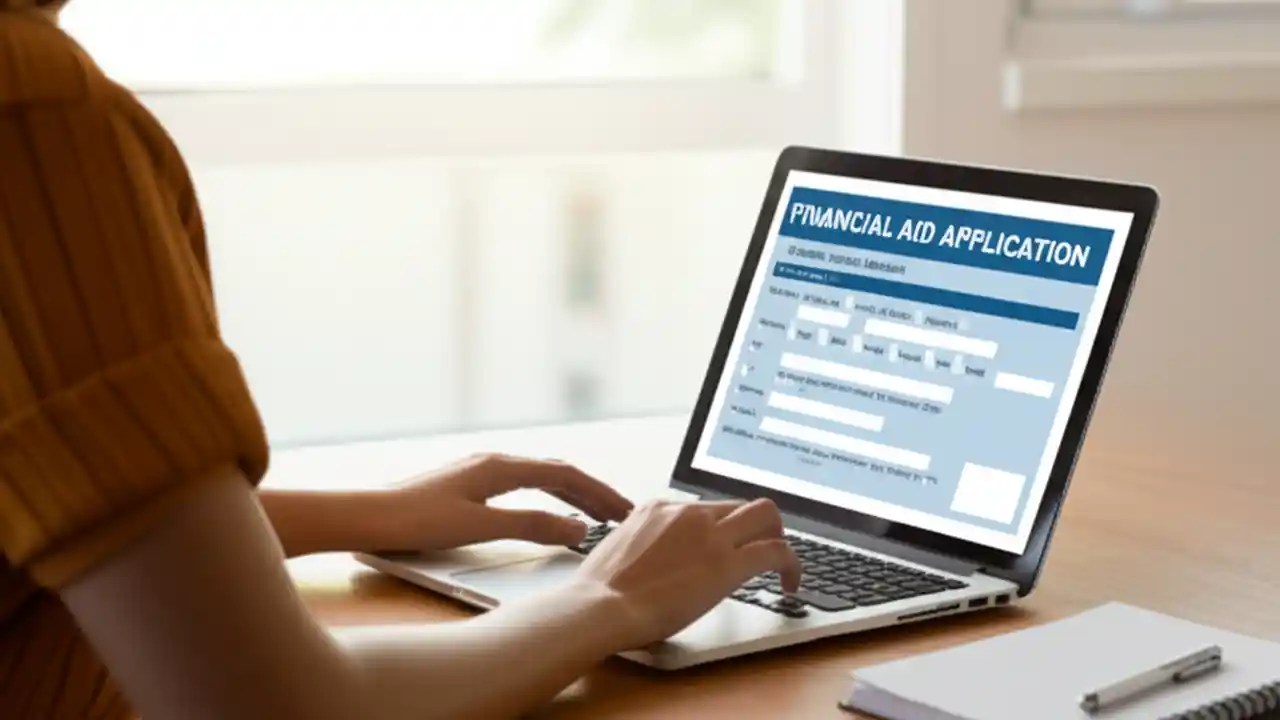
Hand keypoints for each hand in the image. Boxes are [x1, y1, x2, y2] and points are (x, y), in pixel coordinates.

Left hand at [380, 453, 632, 551]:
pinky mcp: (467, 485)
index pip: (565, 475)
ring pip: (539, 477)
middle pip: (556, 472)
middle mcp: (494, 462)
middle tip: (621, 513)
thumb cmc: (417, 520)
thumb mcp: (480, 526)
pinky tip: (547, 507)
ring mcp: (480, 472)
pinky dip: (547, 495)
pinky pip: (522, 484)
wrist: (367, 516)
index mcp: (501, 467)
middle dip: (592, 492)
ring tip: (594, 512)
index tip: (625, 510)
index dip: (599, 493)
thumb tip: (577, 526)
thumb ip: (531, 525)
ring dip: (570, 493)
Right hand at [573, 498, 801, 649]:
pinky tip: (791, 584)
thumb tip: (651, 560)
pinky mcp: (728, 563)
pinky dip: (792, 564)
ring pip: (765, 515)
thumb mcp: (618, 550)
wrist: (601, 606)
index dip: (722, 529)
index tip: (726, 546)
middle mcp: (689, 512)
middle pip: (740, 505)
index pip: (706, 508)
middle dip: (756, 527)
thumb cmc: (600, 591)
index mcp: (660, 508)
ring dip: (778, 536)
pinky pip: (776, 552)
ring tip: (783, 565)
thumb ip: (642, 546)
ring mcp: (711, 534)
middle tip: (762, 551)